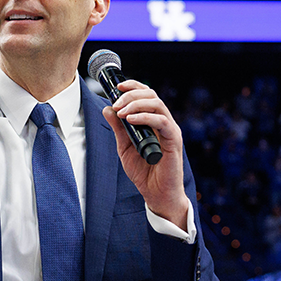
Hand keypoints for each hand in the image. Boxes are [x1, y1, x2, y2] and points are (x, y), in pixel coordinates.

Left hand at [102, 81, 189, 225]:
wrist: (157, 194)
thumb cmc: (144, 172)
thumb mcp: (124, 147)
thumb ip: (118, 128)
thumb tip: (107, 109)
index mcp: (152, 121)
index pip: (146, 95)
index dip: (133, 86)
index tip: (117, 87)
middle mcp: (163, 122)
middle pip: (151, 95)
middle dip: (131, 94)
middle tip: (116, 103)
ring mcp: (170, 130)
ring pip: (157, 104)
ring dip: (136, 103)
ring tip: (121, 111)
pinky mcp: (173, 140)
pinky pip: (162, 122)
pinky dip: (145, 117)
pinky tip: (131, 119)